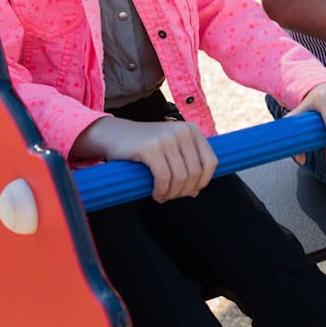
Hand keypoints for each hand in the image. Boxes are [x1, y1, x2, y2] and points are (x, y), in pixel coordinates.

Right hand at [81, 117, 216, 201]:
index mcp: (192, 130)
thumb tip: (195, 191)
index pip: (211, 162)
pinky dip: (161, 191)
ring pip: (180, 177)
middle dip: (184, 191)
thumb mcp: (171, 148)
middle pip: (195, 173)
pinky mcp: (151, 148)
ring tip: (162, 197)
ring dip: (172, 194)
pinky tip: (155, 194)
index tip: (190, 191)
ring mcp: (166, 138)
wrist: (114, 134)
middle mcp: (182, 131)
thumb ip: (186, 165)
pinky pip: (164, 178)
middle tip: (171, 197)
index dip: (203, 182)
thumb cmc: (144, 146)